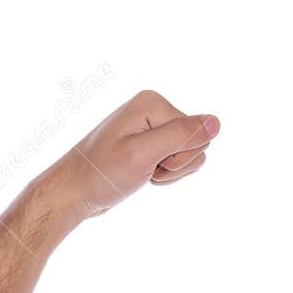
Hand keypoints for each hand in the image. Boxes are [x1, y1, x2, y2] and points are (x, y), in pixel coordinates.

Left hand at [47, 90, 220, 219]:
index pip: (197, 134)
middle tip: (144, 168)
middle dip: (176, 165)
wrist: (76, 190)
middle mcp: (155, 109)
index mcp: (153, 102)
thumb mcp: (143, 154)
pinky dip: (166, 175)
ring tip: (142, 172)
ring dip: (170, 172)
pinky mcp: (153, 143)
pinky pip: (179, 162)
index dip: (178, 157)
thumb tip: (216, 123)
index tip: (148, 161)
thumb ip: (181, 136)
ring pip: (191, 156)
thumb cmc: (103, 173)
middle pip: (197, 143)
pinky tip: (143, 175)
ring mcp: (154, 127)